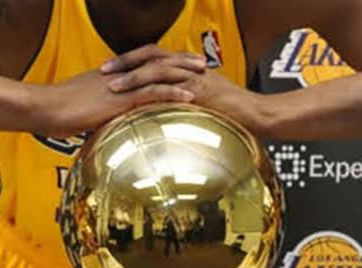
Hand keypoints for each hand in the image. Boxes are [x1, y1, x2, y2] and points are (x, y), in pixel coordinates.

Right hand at [36, 62, 201, 137]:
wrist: (43, 109)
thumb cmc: (55, 113)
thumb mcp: (80, 111)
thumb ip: (96, 114)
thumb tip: (101, 125)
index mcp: (110, 76)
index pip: (142, 63)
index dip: (163, 61)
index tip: (181, 62)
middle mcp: (118, 76)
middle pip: (156, 60)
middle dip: (181, 60)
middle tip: (201, 61)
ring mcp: (120, 86)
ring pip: (159, 72)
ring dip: (184, 71)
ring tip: (204, 73)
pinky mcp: (119, 99)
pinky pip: (152, 93)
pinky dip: (174, 93)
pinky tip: (190, 97)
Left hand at [104, 44, 258, 132]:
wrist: (259, 116)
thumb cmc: (234, 114)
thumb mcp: (202, 104)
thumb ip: (181, 104)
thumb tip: (160, 114)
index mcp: (188, 68)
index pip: (154, 56)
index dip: (131, 60)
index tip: (110, 68)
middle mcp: (189, 68)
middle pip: (151, 56)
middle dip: (124, 62)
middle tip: (102, 71)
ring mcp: (195, 78)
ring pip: (158, 69)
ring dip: (132, 77)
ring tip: (112, 86)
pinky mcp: (200, 92)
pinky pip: (173, 89)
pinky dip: (153, 94)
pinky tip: (137, 102)